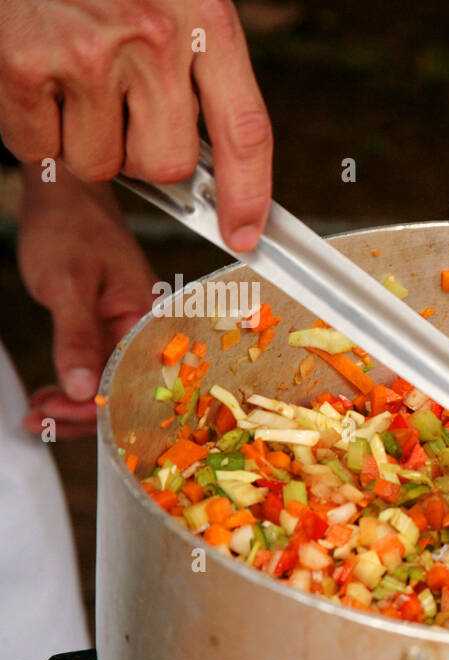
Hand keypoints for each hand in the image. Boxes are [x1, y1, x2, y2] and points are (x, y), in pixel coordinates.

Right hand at [0, 0, 271, 250]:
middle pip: (167, 165)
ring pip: (101, 164)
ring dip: (85, 138)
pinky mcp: (23, 65)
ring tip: (74, 77)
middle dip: (143, 155)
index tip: (244, 233)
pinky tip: (38, 77)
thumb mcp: (183, 3)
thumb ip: (201, 74)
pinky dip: (35, 128)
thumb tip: (213, 173)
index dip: (248, 195)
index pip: (245, 132)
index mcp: (206, 22)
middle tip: (120, 107)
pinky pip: (39, 147)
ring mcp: (86, 54)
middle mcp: (152, 40)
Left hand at [18, 163, 156, 438]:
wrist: (64, 193)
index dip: (98, 407)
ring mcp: (128, 332)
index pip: (134, 382)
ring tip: (40, 413)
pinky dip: (73, 387)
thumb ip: (76, 338)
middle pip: (125, 392)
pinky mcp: (110, 330)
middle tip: (42, 419)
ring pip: (108, 386)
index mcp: (150, 320)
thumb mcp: (68, 284)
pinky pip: (98, 369)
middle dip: (83, 413)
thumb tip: (82, 389)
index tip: (60, 413)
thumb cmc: (72, 226)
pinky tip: (51, 398)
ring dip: (74, 405)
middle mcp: (147, 331)